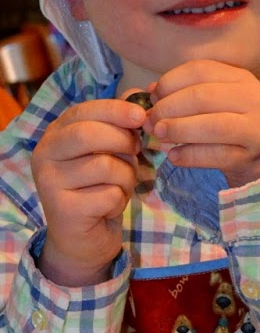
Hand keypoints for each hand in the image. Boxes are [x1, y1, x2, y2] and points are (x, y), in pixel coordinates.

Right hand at [31, 96, 147, 285]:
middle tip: (135, 154)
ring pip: (105, 166)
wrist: (84, 239)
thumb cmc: (99, 188)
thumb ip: (120, 123)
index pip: (82, 111)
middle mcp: (45, 155)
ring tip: (121, 187)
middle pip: (89, 135)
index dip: (115, 110)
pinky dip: (120, 200)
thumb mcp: (110, 152)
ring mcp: (50, 183)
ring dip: (126, 177)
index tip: (140, 116)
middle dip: (122, 142)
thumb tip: (140, 93)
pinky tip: (111, 207)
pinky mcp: (63, 210)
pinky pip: (108, 195)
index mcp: (55, 135)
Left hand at [146, 60, 259, 187]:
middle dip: (168, 109)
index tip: (152, 97)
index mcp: (241, 78)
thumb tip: (147, 92)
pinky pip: (216, 155)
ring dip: (178, 130)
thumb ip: (186, 92)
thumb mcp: (219, 100)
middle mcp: (253, 99)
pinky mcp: (253, 156)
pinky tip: (174, 157)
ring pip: (211, 126)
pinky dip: (190, 156)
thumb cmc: (238, 122)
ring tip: (159, 136)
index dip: (169, 82)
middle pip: (202, 97)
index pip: (200, 70)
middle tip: (150, 122)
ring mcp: (256, 128)